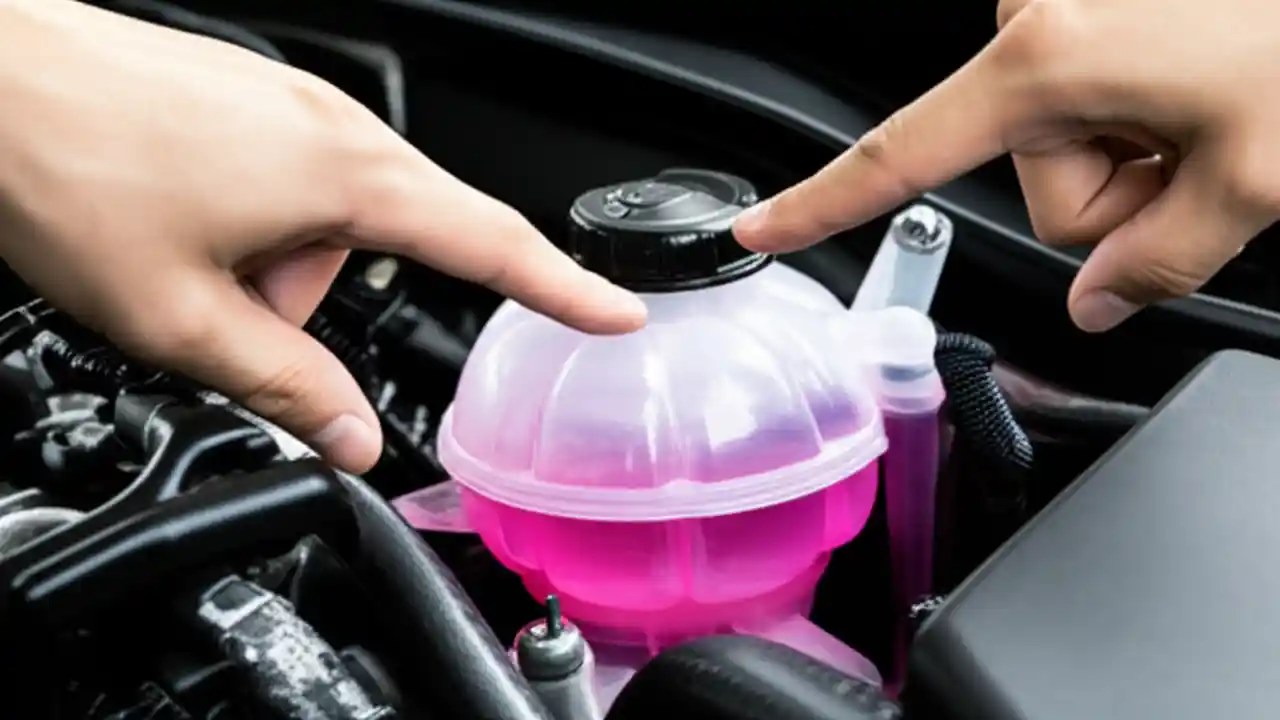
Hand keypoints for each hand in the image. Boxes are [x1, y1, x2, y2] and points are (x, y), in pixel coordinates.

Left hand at [0, 0, 644, 472]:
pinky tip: (176, 225)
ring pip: (327, 225)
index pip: (490, 244)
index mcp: (344, 177)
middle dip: (317, 301)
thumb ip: (289, 387)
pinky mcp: (252, 103)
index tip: (616, 312)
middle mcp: (333, 128)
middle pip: (388, 247)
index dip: (563, 288)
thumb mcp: (182, 318)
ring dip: (273, 269)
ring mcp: (290, 108)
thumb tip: (353, 440)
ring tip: (182, 263)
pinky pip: (287, 187)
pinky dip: (248, 228)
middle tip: (231, 315)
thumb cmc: (65, 165)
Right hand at [734, 0, 1279, 331]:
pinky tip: (1191, 87)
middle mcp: (1037, 17)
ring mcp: (1061, 4)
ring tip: (1203, 109)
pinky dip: (1137, 110)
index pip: (904, 156)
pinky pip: (1082, 93)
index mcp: (1049, 58)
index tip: (760, 228)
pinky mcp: (1087, 4)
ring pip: (1062, 142)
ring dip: (1135, 151)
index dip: (823, 204)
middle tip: (1194, 155)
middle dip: (1113, 191)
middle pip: (1031, 177)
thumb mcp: (1253, 174)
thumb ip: (1159, 262)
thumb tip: (1099, 303)